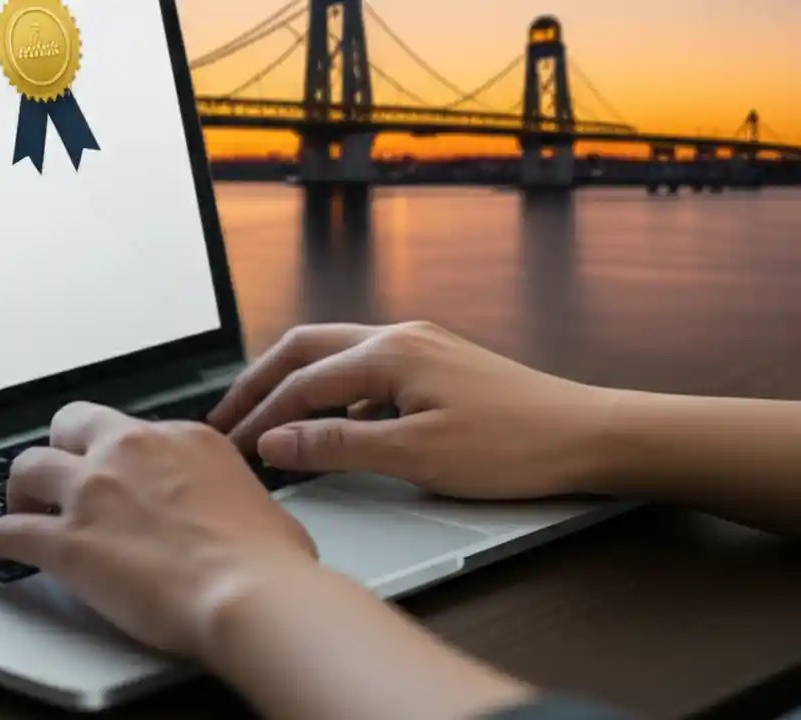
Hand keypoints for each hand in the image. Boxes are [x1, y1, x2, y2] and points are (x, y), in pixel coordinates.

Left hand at [0, 402, 316, 656]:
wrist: (251, 594)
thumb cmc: (269, 563)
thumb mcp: (263, 509)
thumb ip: (233, 500)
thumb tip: (246, 521)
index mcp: (181, 439)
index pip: (131, 430)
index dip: (117, 456)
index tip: (113, 475)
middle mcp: (131, 451)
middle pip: (70, 426)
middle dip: (62, 451)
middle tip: (62, 481)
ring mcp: (94, 492)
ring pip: (28, 466)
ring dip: (21, 489)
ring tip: (20, 510)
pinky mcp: (66, 539)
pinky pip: (2, 531)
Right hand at [208, 322, 613, 499]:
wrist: (588, 435)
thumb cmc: (511, 446)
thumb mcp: (415, 454)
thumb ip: (336, 446)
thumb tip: (276, 443)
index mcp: (388, 352)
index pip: (300, 382)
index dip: (259, 417)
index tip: (231, 446)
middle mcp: (398, 336)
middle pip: (304, 348)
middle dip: (259, 383)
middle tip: (226, 418)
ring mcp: (418, 346)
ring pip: (333, 356)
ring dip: (294, 385)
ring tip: (264, 420)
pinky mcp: (435, 364)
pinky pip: (363, 372)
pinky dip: (331, 396)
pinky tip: (328, 427)